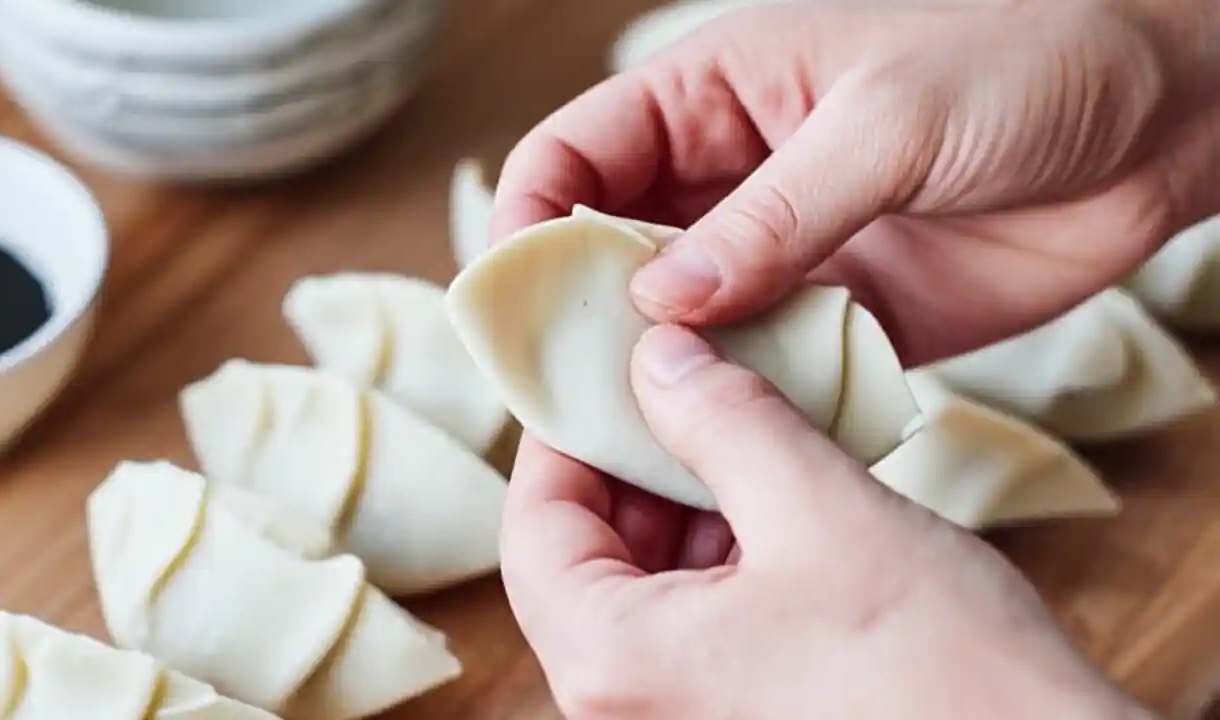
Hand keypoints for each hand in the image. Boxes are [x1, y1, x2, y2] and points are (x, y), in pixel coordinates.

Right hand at [491, 0, 1219, 364]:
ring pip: (680, 319)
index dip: (530, 220)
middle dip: (582, 314)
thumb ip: (773, 215)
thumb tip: (660, 298)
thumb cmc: (1025, 63)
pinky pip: (761, 364)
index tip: (515, 299)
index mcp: (717, 92)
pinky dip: (739, 401)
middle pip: (610, 247)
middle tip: (569, 391)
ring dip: (658, 371)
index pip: (577, 152)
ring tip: (639, 434)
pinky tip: (729, 440)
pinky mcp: (838, 311)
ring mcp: (782, 249)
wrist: (1157, 124)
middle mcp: (732, 174)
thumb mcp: (887, 124)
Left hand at [502, 324, 1150, 718]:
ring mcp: (682, 717)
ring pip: (644, 586)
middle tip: (682, 385)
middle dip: (634, 463)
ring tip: (743, 433)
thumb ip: (723, 422)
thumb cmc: (942, 675)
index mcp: (614, 661)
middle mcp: (628, 704)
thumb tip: (658, 357)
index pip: (533, 526)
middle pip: (585, 556)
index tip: (601, 370)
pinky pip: (697, 622)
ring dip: (686, 504)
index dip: (563, 434)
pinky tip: (779, 501)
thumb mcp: (821, 512)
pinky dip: (725, 554)